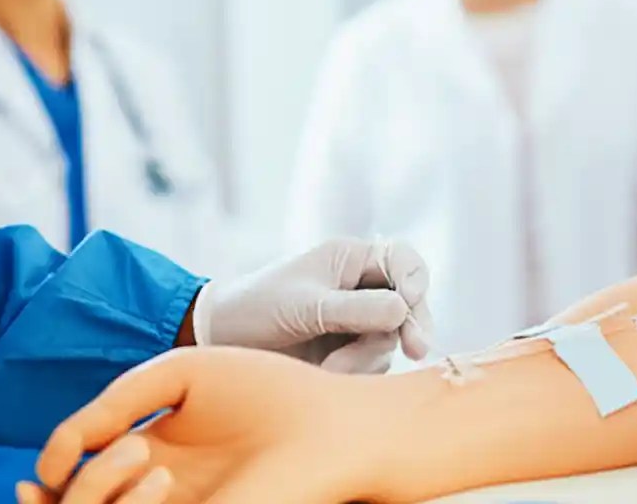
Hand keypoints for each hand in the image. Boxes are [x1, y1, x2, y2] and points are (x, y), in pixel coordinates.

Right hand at [20, 347, 411, 503]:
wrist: (337, 425)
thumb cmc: (271, 394)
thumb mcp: (180, 375)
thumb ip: (118, 397)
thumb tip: (64, 446)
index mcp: (154, 455)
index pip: (78, 480)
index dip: (46, 477)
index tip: (41, 465)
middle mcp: (159, 494)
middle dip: (72, 485)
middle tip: (123, 447)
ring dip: (95, 492)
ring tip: (145, 453)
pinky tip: (159, 475)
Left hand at [193, 239, 432, 372]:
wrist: (220, 342)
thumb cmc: (256, 307)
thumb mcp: (305, 305)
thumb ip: (355, 309)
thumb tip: (403, 310)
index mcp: (349, 259)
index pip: (402, 260)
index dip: (415, 279)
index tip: (410, 301)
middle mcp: (360, 288)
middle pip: (407, 304)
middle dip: (411, 325)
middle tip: (416, 350)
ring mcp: (356, 322)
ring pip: (389, 339)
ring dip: (367, 357)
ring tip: (332, 370)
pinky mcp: (348, 354)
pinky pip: (372, 365)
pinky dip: (356, 373)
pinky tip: (328, 376)